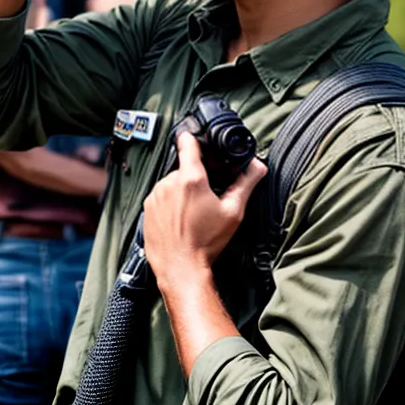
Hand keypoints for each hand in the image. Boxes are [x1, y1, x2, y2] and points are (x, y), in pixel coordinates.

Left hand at [143, 132, 266, 289]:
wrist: (180, 266)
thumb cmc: (207, 241)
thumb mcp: (233, 212)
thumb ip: (245, 185)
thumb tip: (257, 166)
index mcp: (191, 179)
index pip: (188, 144)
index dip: (193, 139)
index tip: (195, 138)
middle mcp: (168, 182)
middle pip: (183, 170)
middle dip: (194, 179)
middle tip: (206, 198)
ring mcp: (155, 195)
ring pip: (171, 184)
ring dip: (181, 192)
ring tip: (193, 214)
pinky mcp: (147, 207)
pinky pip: (160, 198)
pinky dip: (169, 204)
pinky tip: (180, 220)